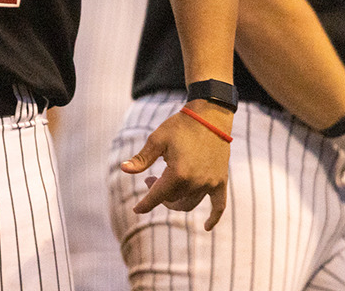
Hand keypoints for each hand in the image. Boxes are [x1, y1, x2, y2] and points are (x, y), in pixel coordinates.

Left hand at [123, 102, 230, 229]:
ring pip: (189, 203)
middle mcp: (196, 182)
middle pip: (172, 199)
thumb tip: (124, 169)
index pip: (157, 196)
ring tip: (166, 186)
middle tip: (150, 180)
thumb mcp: (157, 140)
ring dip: (175, 200)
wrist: (210, 117)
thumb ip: (142, 159)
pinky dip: (214, 217)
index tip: (136, 209)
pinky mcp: (221, 181)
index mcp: (178, 173)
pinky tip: (207, 227)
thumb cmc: (180, 126)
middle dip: (158, 194)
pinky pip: (219, 205)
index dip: (145, 204)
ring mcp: (210, 183)